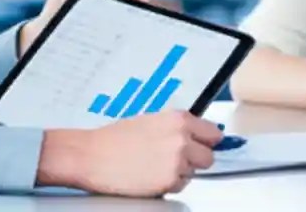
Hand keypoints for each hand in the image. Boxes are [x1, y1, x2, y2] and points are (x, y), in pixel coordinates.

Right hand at [57, 111, 221, 196]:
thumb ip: (176, 128)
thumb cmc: (114, 139)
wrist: (91, 156)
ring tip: (155, 165)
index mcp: (178, 119)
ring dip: (179, 172)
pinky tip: (149, 176)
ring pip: (193, 173)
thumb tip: (196, 135)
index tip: (202, 145)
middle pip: (208, 157)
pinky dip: (168, 184)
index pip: (213, 133)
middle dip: (195, 160)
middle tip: (175, 159)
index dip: (205, 141)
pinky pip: (179, 186)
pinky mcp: (168, 181)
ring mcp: (176, 161)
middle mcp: (181, 138)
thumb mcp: (151, 121)